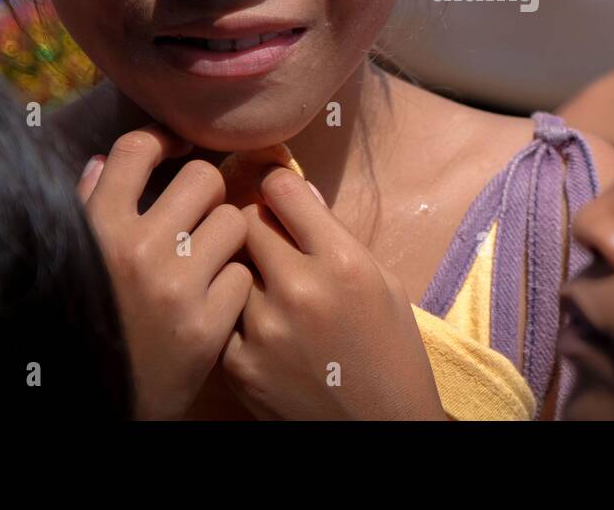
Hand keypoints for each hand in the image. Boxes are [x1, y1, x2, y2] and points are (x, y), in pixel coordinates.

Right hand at [78, 126, 252, 419]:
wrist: (96, 402)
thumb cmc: (87, 319)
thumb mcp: (77, 258)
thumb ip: (90, 207)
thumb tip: (108, 162)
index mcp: (98, 229)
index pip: (135, 150)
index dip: (162, 139)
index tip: (176, 147)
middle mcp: (137, 251)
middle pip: (203, 179)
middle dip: (207, 193)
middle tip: (201, 213)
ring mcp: (175, 288)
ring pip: (233, 222)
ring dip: (228, 236)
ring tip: (210, 256)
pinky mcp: (207, 325)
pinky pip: (244, 273)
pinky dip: (235, 283)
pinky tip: (216, 296)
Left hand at [220, 165, 444, 419]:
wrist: (382, 427)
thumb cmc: (392, 350)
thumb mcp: (383, 281)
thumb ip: (336, 237)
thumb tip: (295, 195)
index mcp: (342, 262)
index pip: (281, 190)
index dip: (275, 185)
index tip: (275, 192)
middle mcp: (299, 290)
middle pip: (242, 221)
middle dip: (251, 220)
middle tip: (260, 231)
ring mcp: (263, 330)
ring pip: (226, 267)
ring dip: (240, 267)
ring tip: (261, 282)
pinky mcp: (239, 366)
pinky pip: (221, 316)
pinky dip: (234, 314)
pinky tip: (258, 322)